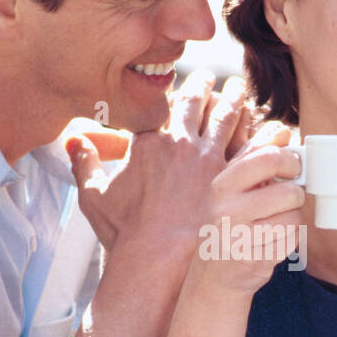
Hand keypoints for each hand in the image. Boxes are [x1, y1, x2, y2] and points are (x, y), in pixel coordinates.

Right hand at [66, 71, 245, 256]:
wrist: (157, 258)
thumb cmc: (126, 233)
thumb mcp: (95, 197)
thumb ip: (84, 164)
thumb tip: (72, 142)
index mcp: (147, 142)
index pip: (164, 105)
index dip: (175, 91)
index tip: (182, 83)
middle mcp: (179, 143)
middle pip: (196, 103)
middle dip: (206, 86)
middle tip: (215, 78)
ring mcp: (207, 159)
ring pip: (226, 117)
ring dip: (234, 100)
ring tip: (240, 91)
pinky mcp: (231, 178)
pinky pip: (249, 145)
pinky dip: (256, 131)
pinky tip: (264, 124)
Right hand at [190, 123, 304, 296]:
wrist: (212, 274)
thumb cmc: (228, 220)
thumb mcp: (233, 184)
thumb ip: (256, 153)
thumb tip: (283, 130)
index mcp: (222, 186)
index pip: (268, 158)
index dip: (291, 161)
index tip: (293, 169)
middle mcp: (227, 211)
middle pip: (290, 192)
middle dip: (295, 195)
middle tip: (287, 198)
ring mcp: (241, 239)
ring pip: (294, 218)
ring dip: (292, 219)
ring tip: (275, 221)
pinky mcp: (255, 262)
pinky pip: (292, 241)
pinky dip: (289, 239)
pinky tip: (271, 240)